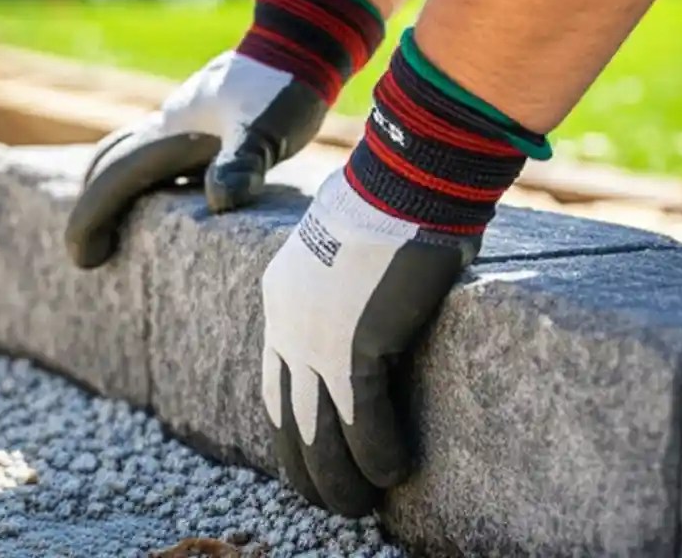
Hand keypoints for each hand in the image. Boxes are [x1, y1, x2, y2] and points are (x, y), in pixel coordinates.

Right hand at [66, 51, 327, 267]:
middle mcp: (168, 124)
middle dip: (92, 206)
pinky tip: (169, 197)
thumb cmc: (286, 87)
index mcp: (170, 130)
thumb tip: (218, 200)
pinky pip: (160, 154)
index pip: (114, 177)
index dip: (91, 217)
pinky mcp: (206, 120)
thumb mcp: (266, 131)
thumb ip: (241, 163)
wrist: (304, 38)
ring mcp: (185, 120)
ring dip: (114, 190)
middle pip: (109, 162)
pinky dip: (146, 180)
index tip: (84, 259)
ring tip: (114, 228)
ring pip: (130, 154)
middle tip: (89, 252)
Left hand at [261, 169, 475, 515]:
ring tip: (360, 509)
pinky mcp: (354, 341)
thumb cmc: (396, 200)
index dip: (289, 427)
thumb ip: (350, 294)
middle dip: (306, 467)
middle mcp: (286, 321)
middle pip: (286, 415)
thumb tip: (374, 327)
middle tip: (329, 501)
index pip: (274, 381)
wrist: (407, 172)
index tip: (304, 457)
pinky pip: (363, 419)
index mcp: (282, 296)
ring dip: (341, 478)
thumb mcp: (352, 252)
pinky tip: (395, 474)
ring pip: (318, 430)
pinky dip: (380, 454)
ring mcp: (315, 335)